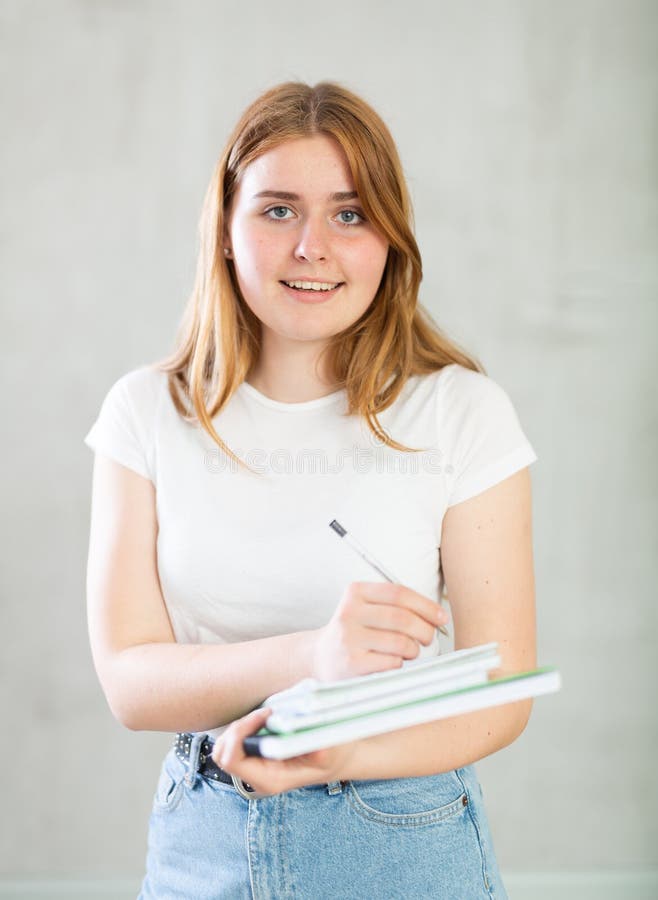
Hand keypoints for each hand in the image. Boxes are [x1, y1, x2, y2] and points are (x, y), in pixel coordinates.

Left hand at [211, 707, 359, 795]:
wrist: (335, 760)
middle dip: (237, 729)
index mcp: (269, 779)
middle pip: (222, 752)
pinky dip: (244, 726)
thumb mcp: (330, 753)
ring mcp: (254, 766)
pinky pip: (235, 740)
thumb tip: (315, 746)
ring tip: (265, 716)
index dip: (241, 732)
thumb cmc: (332, 756)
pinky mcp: (255, 754)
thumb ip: (319, 751)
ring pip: (225, 746)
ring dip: (240, 726)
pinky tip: (265, 719)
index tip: (265, 715)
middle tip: (264, 714)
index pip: (232, 760)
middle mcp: (257, 775)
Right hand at [310, 581, 448, 681]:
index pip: (399, 593)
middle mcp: (349, 613)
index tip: (442, 617)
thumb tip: (438, 616)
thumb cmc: (355, 633)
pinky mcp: (351, 663)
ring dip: (414, 649)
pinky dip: (400, 664)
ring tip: (411, 652)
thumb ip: (395, 605)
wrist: (319, 658)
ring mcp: (348, 639)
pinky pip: (391, 663)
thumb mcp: (366, 608)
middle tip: (428, 638)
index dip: (426, 605)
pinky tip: (393, 662)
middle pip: (401, 618)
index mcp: (356, 592)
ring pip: (399, 642)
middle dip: (424, 629)